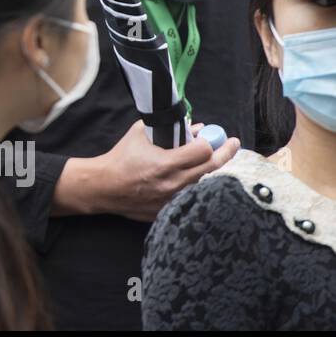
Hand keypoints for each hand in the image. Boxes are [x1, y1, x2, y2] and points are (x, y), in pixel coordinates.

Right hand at [83, 120, 239, 221]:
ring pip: (204, 182)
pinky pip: (192, 194)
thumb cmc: (121, 157)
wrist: (105, 186)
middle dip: (225, 152)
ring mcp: (173, 198)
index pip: (203, 151)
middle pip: (212, 167)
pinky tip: (190, 175)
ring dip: (208, 168)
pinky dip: (195, 183)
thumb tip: (194, 127)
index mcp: (165, 163)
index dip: (209, 141)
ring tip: (207, 159)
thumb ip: (167, 128)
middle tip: (231, 143)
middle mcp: (173, 183)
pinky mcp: (170, 209)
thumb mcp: (140, 134)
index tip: (212, 136)